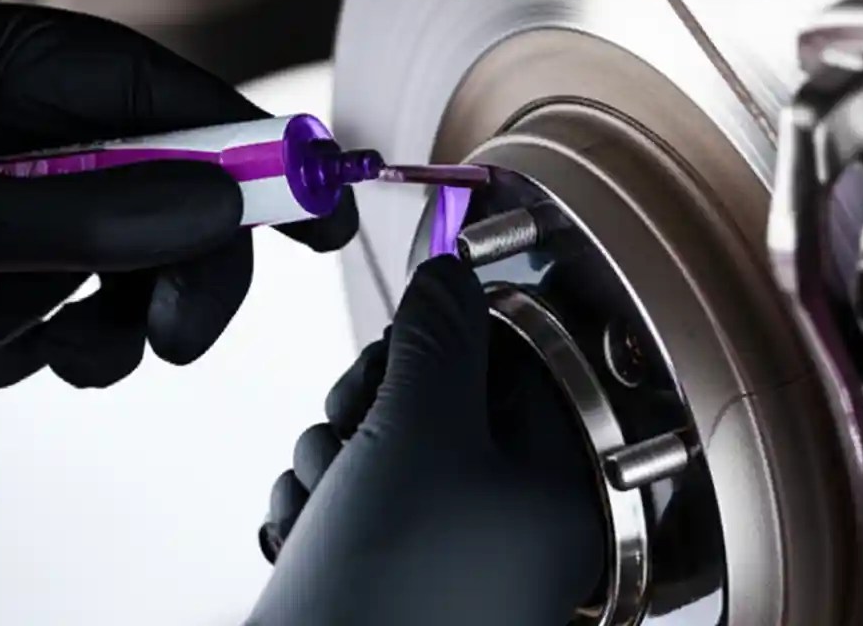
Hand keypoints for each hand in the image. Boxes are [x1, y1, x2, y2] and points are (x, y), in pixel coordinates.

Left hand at [0, 5, 357, 388]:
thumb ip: (84, 214)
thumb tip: (218, 215)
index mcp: (44, 72)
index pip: (199, 109)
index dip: (277, 165)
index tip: (329, 225)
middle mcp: (46, 132)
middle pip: (180, 204)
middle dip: (183, 279)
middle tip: (173, 337)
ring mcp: (26, 197)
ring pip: (123, 272)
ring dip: (96, 332)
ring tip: (37, 346)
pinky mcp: (1, 256)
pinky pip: (57, 312)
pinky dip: (31, 344)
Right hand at [247, 256, 604, 625]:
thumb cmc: (384, 594)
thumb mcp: (417, 434)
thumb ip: (438, 338)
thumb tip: (449, 269)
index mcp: (556, 493)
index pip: (517, 368)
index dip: (450, 339)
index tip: (402, 340)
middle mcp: (513, 530)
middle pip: (441, 405)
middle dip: (373, 405)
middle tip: (352, 427)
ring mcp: (449, 559)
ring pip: (384, 450)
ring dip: (333, 459)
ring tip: (325, 502)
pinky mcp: (390, 580)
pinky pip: (352, 504)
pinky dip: (318, 507)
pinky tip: (307, 536)